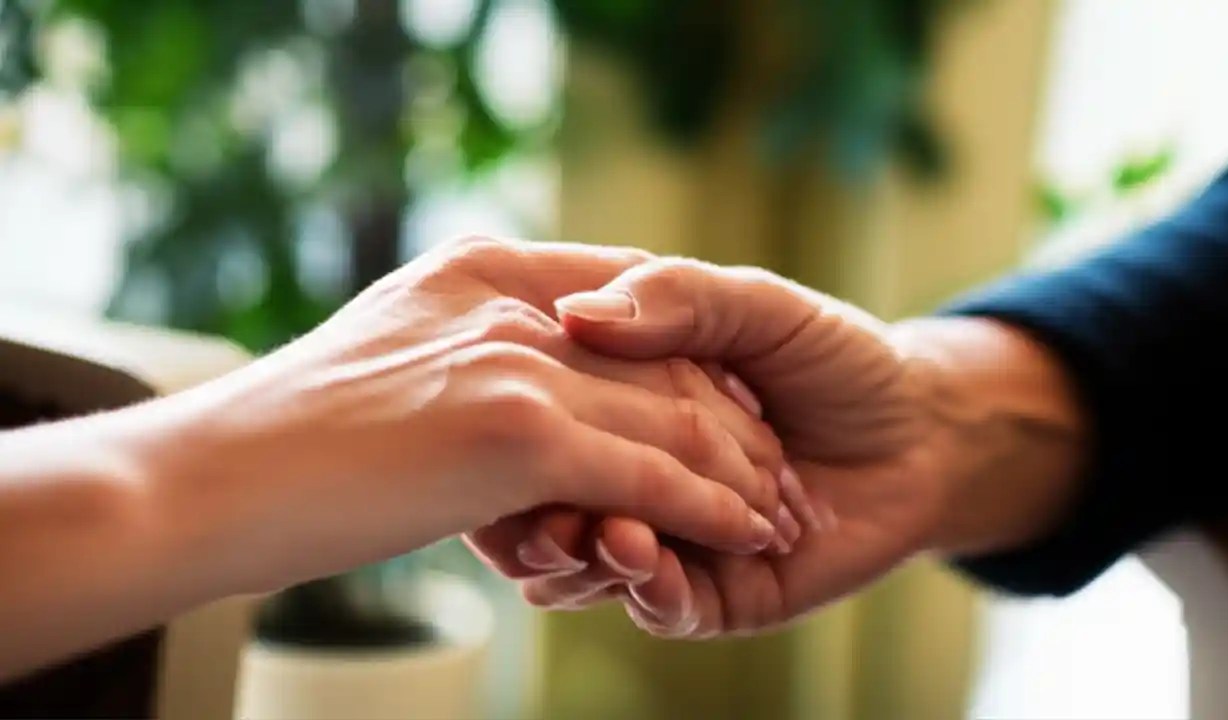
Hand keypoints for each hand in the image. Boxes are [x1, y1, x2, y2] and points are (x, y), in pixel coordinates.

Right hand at [144, 240, 784, 593]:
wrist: (205, 483)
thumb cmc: (289, 439)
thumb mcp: (393, 365)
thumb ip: (467, 350)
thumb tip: (521, 384)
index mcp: (478, 270)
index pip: (622, 299)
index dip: (687, 353)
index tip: (731, 405)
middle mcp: (506, 301)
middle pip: (663, 358)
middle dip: (731, 421)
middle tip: (779, 469)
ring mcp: (512, 360)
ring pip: (669, 413)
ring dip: (737, 470)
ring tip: (780, 511)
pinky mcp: (515, 432)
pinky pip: (648, 473)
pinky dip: (709, 506)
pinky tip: (748, 532)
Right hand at [482, 258, 950, 635]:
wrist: (922, 430)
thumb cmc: (832, 357)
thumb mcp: (754, 306)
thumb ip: (677, 299)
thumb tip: (577, 312)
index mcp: (623, 406)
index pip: (547, 419)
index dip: (522, 427)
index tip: (504, 422)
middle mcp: (633, 477)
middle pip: (557, 503)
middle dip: (545, 513)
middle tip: (549, 510)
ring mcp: (670, 539)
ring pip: (597, 565)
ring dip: (592, 555)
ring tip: (613, 535)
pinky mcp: (714, 595)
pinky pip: (662, 606)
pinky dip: (649, 589)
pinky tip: (652, 562)